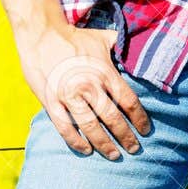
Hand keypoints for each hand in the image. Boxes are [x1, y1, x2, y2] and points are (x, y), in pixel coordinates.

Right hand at [17, 21, 151, 157]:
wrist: (41, 34)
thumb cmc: (75, 37)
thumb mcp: (103, 38)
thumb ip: (121, 46)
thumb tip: (139, 46)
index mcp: (105, 72)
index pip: (128, 101)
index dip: (140, 119)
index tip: (145, 131)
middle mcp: (89, 86)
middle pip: (112, 118)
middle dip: (126, 137)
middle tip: (134, 149)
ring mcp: (69, 96)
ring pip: (91, 127)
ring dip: (104, 144)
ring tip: (114, 155)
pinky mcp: (51, 101)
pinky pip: (65, 127)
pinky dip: (76, 141)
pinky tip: (86, 150)